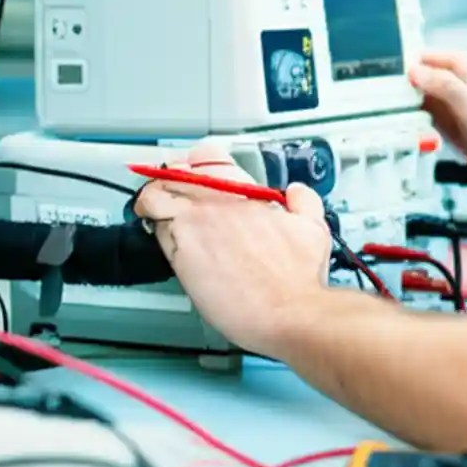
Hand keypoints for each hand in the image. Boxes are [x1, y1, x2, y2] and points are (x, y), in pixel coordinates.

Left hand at [132, 141, 331, 354]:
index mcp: (245, 191)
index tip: (191, 172)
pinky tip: (164, 241)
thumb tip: (296, 192)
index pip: (206, 155)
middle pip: (173, 173)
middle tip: (168, 192)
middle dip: (167, 180)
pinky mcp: (181, 254)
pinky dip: (156, 232)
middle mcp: (216, 202)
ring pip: (155, 198)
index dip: (193, 163)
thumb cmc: (298, 277)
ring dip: (153, 204)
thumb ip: (302, 201)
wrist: (289, 311)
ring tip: (156, 215)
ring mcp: (195, 225)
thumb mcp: (313, 227)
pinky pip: (156, 231)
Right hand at [408, 50, 466, 174]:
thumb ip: (443, 85)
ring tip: (399, 108)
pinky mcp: (460, 133)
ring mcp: (463, 113)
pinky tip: (415, 129)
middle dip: (418, 82)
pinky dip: (424, 123)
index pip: (448, 58)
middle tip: (395, 88)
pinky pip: (436, 123)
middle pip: (438, 79)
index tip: (404, 63)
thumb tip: (415, 71)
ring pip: (434, 101)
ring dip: (418, 104)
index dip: (427, 58)